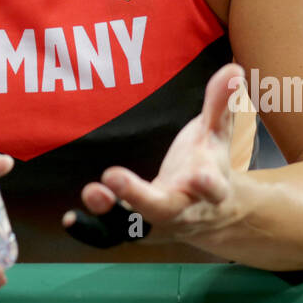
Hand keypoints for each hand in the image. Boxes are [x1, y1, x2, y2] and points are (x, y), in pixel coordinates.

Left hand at [63, 63, 246, 250]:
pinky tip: (69, 219)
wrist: (211, 215)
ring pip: (134, 226)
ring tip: (92, 192)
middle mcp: (182, 210)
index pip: (212, 189)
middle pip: (163, 209)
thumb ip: (221, 105)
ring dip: (110, 212)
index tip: (201, 175)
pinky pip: (111, 234)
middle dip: (139, 196)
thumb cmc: (209, 163)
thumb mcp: (217, 135)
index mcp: (208, 188)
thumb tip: (233, 69)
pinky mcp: (134, 228)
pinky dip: (91, 229)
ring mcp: (155, 223)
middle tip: (113, 175)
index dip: (207, 184)